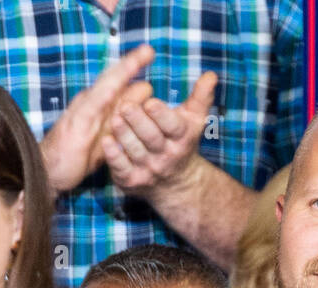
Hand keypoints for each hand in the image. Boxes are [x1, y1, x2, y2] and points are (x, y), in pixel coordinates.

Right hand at [40, 44, 155, 193]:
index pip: (117, 83)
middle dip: (130, 62)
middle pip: (113, 78)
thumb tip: (137, 111)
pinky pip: (93, 106)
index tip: (149, 54)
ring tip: (139, 58)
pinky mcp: (77, 124)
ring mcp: (83, 110)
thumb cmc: (75, 156)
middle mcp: (91, 103)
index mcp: (98, 106)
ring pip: (106, 85)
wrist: (48, 171)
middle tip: (149, 49)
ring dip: (122, 70)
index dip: (132, 68)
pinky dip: (105, 95)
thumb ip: (119, 124)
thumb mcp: (104, 139)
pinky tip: (117, 86)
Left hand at [103, 71, 218, 198]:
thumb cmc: (180, 141)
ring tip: (114, 118)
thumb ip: (201, 97)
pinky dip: (114, 156)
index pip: (173, 126)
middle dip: (139, 122)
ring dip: (124, 135)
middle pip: (152, 138)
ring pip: (135, 151)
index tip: (151, 102)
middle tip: (126, 106)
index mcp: (180, 138)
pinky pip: (122, 168)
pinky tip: (106, 141)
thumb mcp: (194, 121)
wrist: (175, 183)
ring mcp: (148, 169)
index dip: (162, 115)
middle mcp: (165, 155)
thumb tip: (211, 75)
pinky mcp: (132, 179)